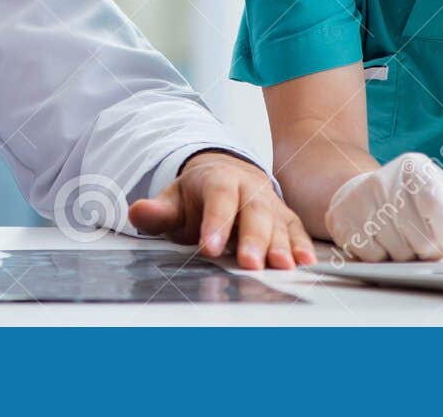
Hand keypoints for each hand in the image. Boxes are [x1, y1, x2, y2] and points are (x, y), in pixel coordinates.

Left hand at [129, 151, 315, 269]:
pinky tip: (305, 262)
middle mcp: (249, 189)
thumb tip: (136, 211)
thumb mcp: (174, 199)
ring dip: (281, 246)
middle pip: (253, 213)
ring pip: (277, 223)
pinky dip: (302, 245)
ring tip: (282, 267)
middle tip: (249, 264)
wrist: (228, 176)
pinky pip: (296, 230)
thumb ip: (157, 211)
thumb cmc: (198, 195)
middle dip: (252, 239)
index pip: (217, 200)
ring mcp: (270, 204)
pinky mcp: (285, 219)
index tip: (208, 248)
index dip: (214, 223)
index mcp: (219, 180)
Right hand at [324, 152, 442, 262]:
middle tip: (426, 243)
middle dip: (430, 252)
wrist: (363, 191)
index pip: (435, 207)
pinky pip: (373, 257)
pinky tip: (381, 241)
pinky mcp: (342, 220)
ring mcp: (359, 200)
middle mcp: (383, 180)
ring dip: (407, 257)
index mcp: (414, 169)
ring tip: (402, 239)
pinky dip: (382, 258)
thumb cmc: (412, 196)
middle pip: (421, 240)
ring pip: (398, 253)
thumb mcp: (442, 190)